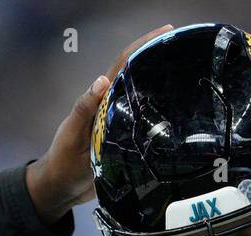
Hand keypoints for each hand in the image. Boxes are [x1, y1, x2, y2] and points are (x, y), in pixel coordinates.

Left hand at [25, 24, 174, 223]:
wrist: (61, 189)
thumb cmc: (63, 161)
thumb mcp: (72, 134)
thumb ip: (84, 109)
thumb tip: (102, 80)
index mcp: (100, 100)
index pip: (123, 66)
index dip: (142, 46)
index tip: (166, 31)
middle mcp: (112, 108)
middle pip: (138, 78)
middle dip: (159, 60)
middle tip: (185, 49)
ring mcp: (120, 125)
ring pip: (145, 100)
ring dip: (163, 87)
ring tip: (189, 77)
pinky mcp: (126, 143)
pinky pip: (146, 125)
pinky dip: (162, 117)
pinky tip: (179, 118)